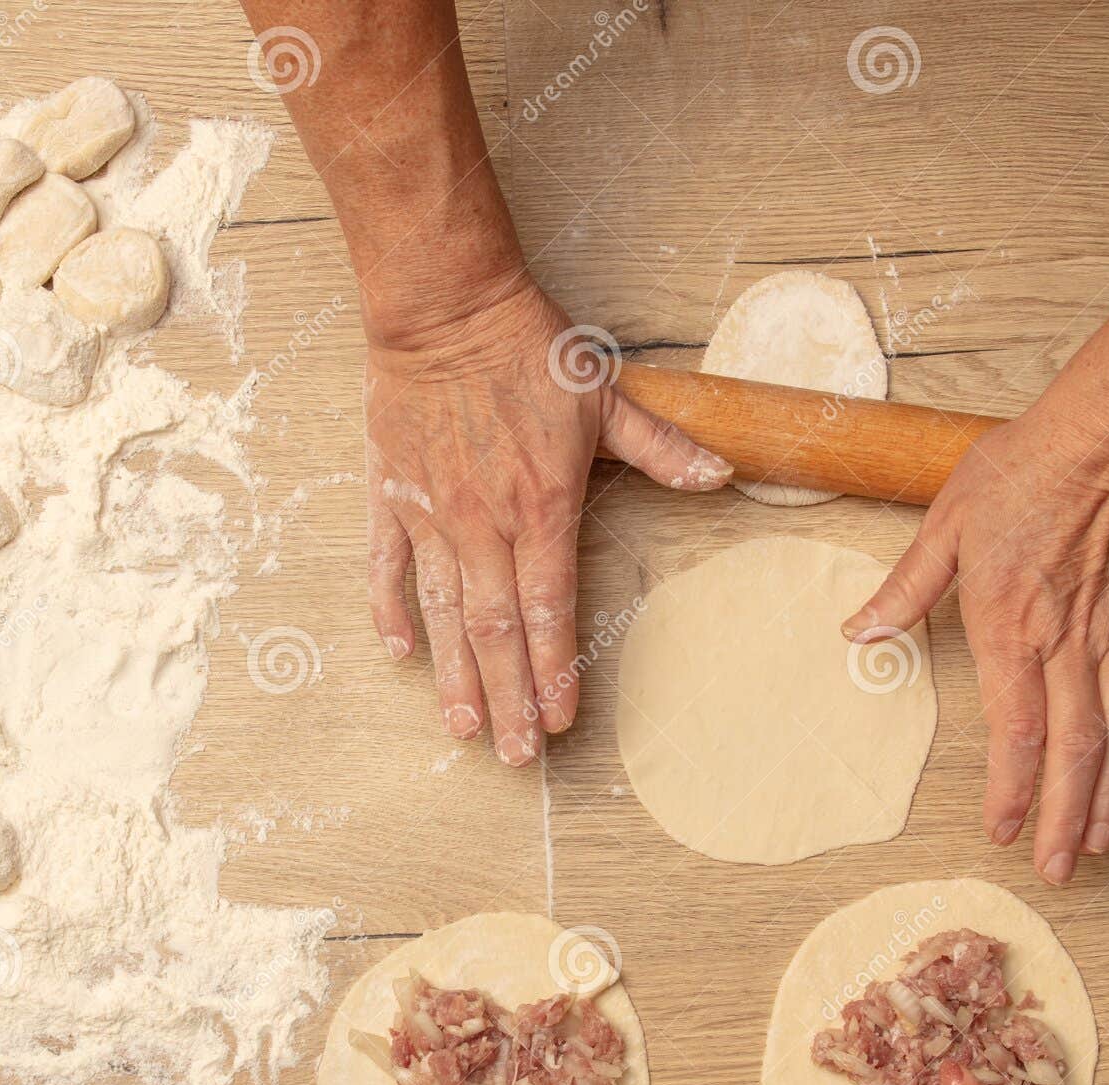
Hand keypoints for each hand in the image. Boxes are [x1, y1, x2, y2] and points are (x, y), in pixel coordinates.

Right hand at [363, 275, 730, 758]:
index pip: (550, 611)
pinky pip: (387, 566)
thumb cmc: (528, 347)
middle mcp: (485, 524)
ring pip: (444, 615)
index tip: (562, 721)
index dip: (556, 671)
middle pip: (495, 633)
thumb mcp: (607, 395)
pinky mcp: (391, 495)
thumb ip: (663, 448)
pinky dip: (390, 610)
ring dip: (454, 677)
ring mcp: (433, 514)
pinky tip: (401, 654)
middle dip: (508, 700)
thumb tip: (722, 476)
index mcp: (542, 508)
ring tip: (464, 729)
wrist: (443, 303)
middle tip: (516, 757)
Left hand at [843, 375, 1108, 882]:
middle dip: (1065, 818)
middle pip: (1073, 751)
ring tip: (1102, 845)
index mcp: (1011, 628)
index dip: (1011, 789)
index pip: (1015, 730)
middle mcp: (1069, 645)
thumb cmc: (1023, 470)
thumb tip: (856, 632)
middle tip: (1059, 871)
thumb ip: (905, 588)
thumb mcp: (946, 523)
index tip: (1002, 832)